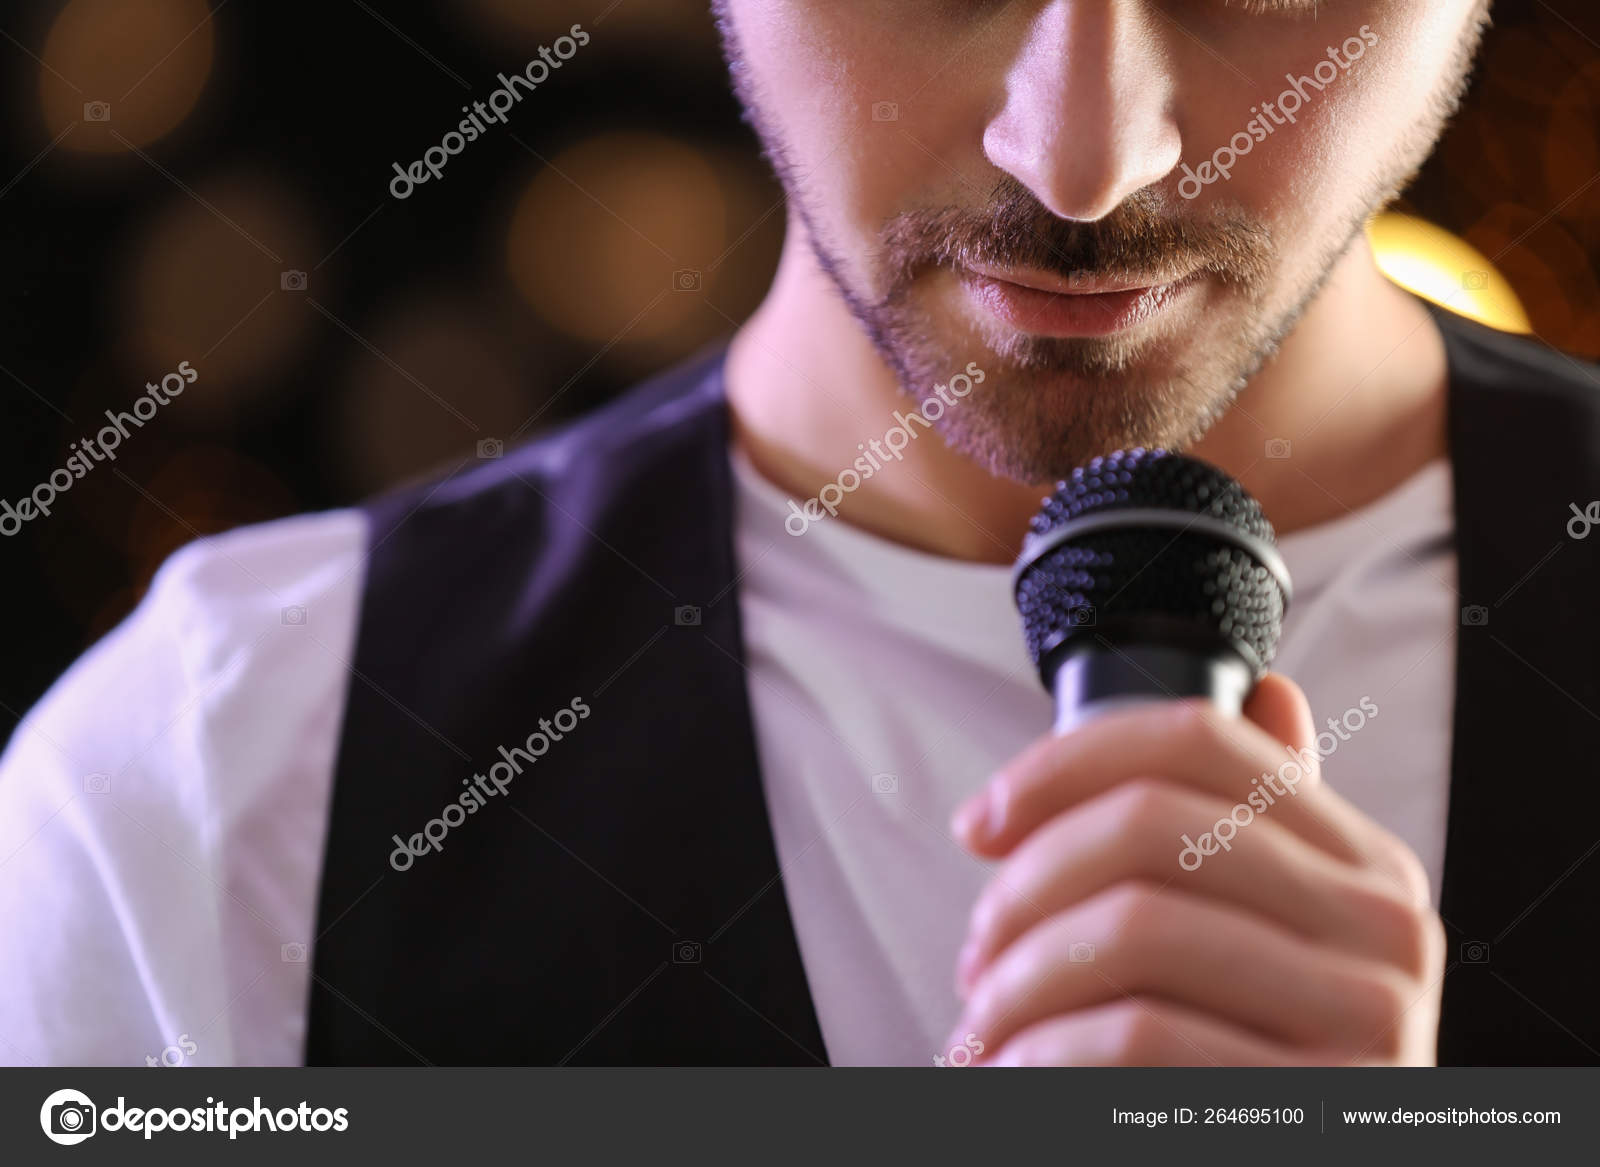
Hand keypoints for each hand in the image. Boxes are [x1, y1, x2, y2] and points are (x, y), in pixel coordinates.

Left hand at [946, 675, 1443, 1065]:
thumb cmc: (1251, 1064)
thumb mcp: (1280, 940)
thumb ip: (1265, 832)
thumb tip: (1274, 695)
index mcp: (1366, 868)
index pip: (1201, 743)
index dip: (1066, 762)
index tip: (983, 822)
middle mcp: (1384, 932)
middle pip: (1151, 826)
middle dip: (1027, 884)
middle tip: (979, 949)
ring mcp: (1365, 1022)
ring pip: (1133, 928)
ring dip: (1021, 978)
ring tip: (987, 1023)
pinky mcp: (1315, 1108)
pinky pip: (1137, 1037)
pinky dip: (1045, 1052)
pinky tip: (1022, 1070)